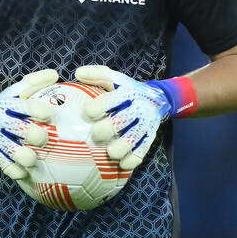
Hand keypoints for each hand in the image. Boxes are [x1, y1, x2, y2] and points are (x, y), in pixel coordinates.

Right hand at [0, 69, 56, 178]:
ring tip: (33, 159)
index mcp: (7, 103)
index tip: (49, 114)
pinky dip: (13, 170)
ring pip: (8, 149)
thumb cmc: (6, 102)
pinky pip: (2, 163)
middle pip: (17, 128)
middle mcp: (0, 120)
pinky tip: (24, 174)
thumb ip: (35, 81)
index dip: (37, 109)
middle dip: (31, 134)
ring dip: (22, 156)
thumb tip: (55, 75)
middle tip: (43, 138)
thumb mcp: (16, 89)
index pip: (23, 105)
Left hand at [75, 65, 196, 169]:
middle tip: (96, 134)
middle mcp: (139, 108)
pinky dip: (132, 160)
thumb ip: (97, 74)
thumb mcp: (115, 78)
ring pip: (134, 139)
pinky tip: (122, 164)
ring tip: (110, 152)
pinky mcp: (150, 137)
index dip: (99, 107)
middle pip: (123, 120)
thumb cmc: (128, 89)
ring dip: (121, 147)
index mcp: (129, 92)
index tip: (88, 112)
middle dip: (107, 129)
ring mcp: (146, 124)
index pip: (113, 99)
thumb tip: (77, 73)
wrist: (159, 98)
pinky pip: (142, 151)